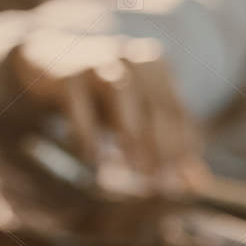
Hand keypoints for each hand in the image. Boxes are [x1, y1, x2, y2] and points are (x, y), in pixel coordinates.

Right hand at [11, 29, 206, 192]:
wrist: (46, 62)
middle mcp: (133, 59)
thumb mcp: (137, 119)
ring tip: (136, 172)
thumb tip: (200, 186)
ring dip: (131, 135)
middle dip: (162, 148)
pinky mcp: (67, 73)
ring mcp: (99, 61)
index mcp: (157, 68)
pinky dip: (87, 132)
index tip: (185, 187)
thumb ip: (168, 148)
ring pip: (122, 94)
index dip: (183, 151)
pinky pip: (79, 103)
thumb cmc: (101, 96)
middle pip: (155, 105)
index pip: (178, 114)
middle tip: (162, 186)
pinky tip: (92, 160)